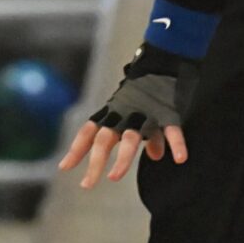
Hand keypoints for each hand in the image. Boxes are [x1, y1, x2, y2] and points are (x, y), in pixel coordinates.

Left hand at [57, 60, 189, 187]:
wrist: (166, 57)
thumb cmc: (147, 88)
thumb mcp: (138, 110)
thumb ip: (143, 134)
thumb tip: (156, 155)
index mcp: (113, 113)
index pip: (90, 131)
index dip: (77, 149)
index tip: (64, 167)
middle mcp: (125, 114)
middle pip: (105, 139)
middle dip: (95, 162)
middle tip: (86, 185)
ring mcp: (145, 113)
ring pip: (131, 138)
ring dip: (122, 159)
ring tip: (114, 177)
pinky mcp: (168, 112)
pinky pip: (172, 130)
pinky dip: (176, 143)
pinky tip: (179, 158)